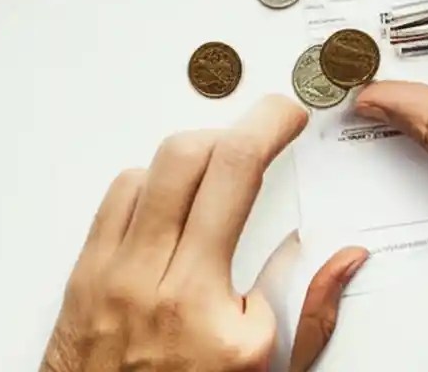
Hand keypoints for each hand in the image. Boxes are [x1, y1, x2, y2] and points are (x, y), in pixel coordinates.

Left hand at [41, 95, 368, 371]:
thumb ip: (309, 313)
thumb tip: (343, 258)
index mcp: (211, 309)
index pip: (241, 179)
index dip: (268, 127)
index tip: (286, 115)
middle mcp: (159, 281)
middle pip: (191, 156)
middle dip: (237, 124)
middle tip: (263, 124)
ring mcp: (114, 275)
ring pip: (151, 169)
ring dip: (193, 155)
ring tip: (221, 169)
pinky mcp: (84, 276)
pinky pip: (116, 198)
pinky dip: (150, 182)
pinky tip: (174, 199)